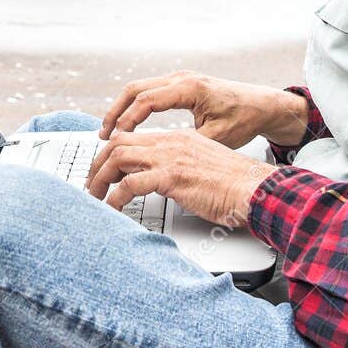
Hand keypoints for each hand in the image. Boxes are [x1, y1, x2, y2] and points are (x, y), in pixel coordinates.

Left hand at [86, 129, 275, 227]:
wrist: (256, 189)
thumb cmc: (236, 185)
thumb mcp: (203, 168)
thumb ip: (180, 169)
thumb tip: (162, 183)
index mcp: (178, 138)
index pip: (133, 139)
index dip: (111, 154)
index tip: (103, 170)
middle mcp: (171, 143)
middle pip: (118, 144)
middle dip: (97, 164)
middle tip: (91, 184)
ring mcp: (171, 158)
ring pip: (118, 159)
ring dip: (100, 179)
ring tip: (94, 197)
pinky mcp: (172, 177)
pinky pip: (130, 185)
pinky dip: (115, 198)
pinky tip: (111, 209)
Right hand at [99, 70, 309, 147]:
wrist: (263, 105)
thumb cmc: (244, 119)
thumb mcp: (216, 137)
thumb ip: (187, 144)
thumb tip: (161, 158)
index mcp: (189, 88)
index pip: (146, 100)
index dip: (127, 120)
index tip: (115, 139)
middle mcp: (181, 78)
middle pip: (135, 89)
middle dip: (115, 112)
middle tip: (103, 135)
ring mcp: (180, 79)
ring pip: (139, 88)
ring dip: (123, 108)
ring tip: (110, 131)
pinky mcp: (181, 84)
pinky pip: (150, 91)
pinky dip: (135, 106)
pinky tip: (130, 124)